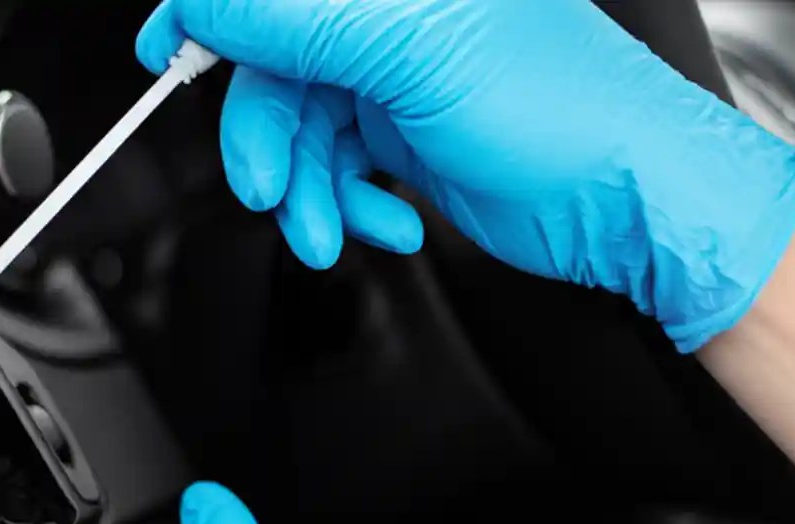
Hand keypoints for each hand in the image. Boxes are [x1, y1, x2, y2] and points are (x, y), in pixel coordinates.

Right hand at [135, 0, 794, 351]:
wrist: (629, 204)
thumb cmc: (562, 114)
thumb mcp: (410, 50)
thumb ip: (295, 19)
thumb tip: (203, 4)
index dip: (210, 18)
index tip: (166, 57)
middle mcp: (393, 18)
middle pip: (276, 68)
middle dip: (268, 140)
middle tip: (270, 190)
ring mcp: (399, 80)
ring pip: (304, 131)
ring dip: (308, 192)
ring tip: (330, 230)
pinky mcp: (409, 137)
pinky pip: (341, 168)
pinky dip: (353, 204)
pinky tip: (393, 221)